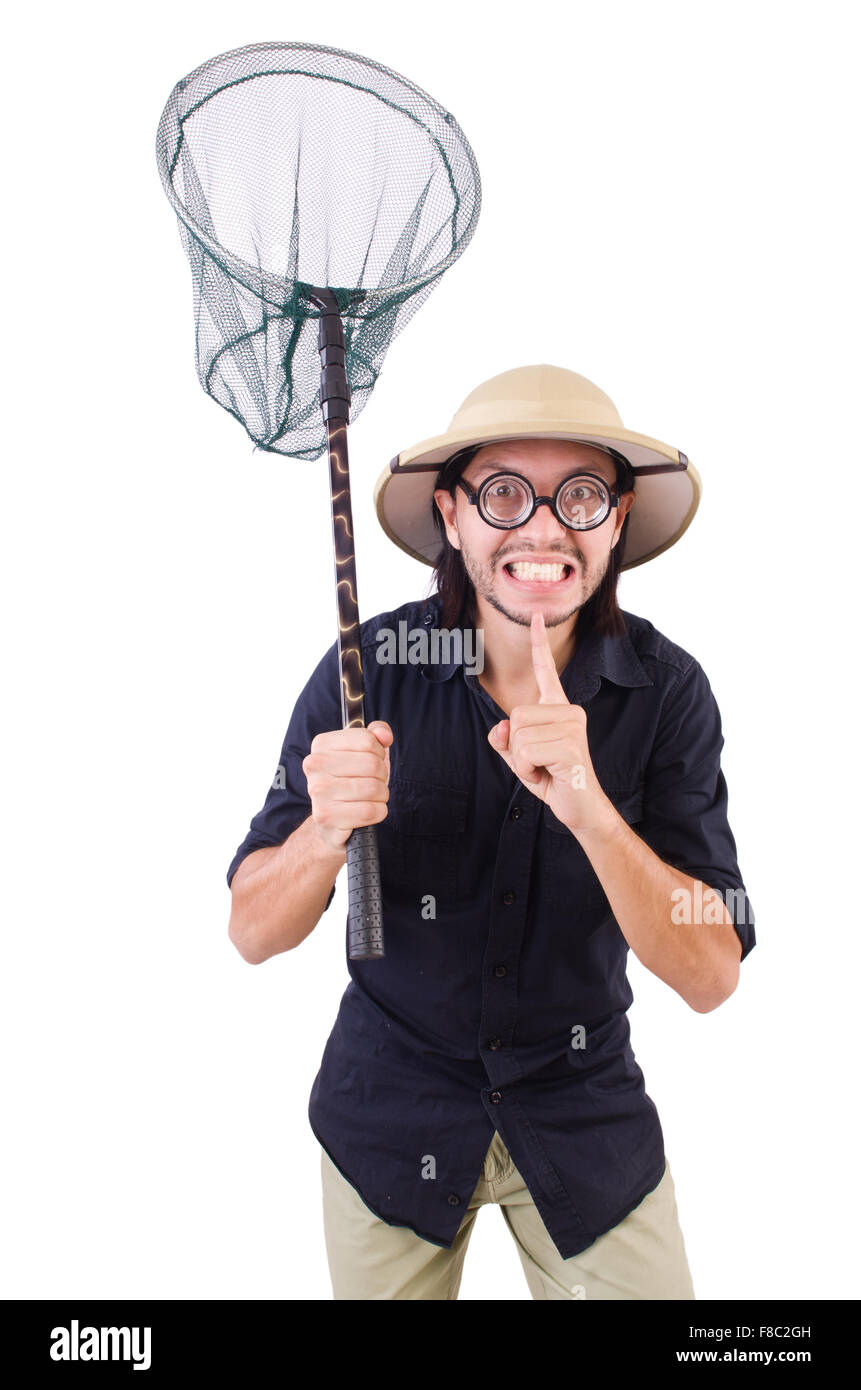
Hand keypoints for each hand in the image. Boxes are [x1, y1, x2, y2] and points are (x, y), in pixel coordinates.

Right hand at [302, 720, 392, 850]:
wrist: (331, 820)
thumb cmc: (350, 782)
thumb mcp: (365, 752)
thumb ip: (377, 734)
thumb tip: (384, 736)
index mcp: (321, 744)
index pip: (368, 740)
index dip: (378, 753)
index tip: (370, 760)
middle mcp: (314, 765)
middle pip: (372, 764)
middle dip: (381, 776)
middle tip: (370, 783)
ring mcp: (318, 791)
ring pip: (374, 788)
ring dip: (381, 795)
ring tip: (368, 798)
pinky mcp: (326, 816)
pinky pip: (371, 811)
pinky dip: (378, 812)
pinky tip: (366, 812)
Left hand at [487, 614, 615, 836]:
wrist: (581, 809)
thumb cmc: (553, 779)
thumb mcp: (520, 758)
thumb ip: (505, 740)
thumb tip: (499, 727)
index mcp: (559, 708)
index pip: (545, 671)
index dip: (539, 644)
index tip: (537, 617)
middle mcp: (569, 710)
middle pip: (514, 716)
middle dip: (515, 747)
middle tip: (539, 763)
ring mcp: (572, 726)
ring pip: (517, 735)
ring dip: (521, 762)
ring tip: (544, 769)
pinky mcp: (570, 745)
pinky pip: (524, 752)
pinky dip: (526, 770)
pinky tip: (546, 776)